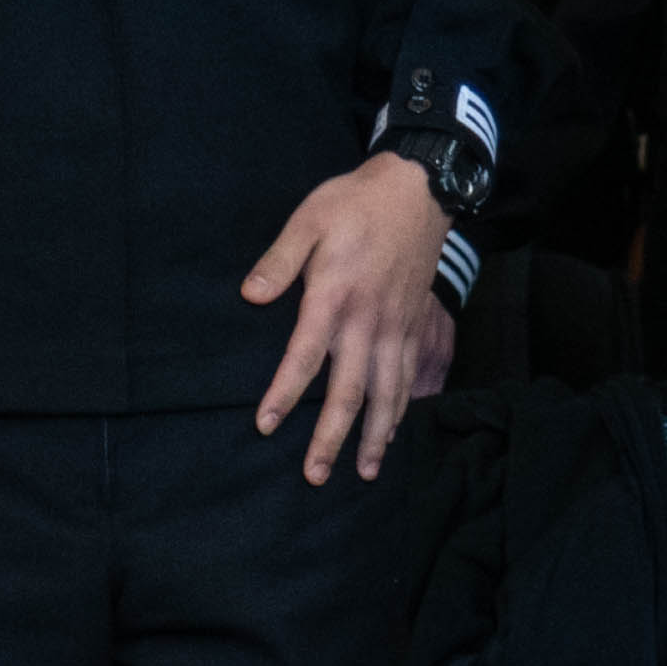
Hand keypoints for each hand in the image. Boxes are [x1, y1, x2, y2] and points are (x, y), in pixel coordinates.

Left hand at [244, 152, 451, 483]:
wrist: (416, 190)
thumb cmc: (355, 204)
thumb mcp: (309, 219)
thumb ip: (280, 260)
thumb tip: (250, 296)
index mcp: (334, 297)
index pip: (305, 358)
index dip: (284, 394)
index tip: (265, 425)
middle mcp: (367, 322)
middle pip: (349, 392)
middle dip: (330, 437)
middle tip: (313, 475)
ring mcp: (394, 327)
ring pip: (385, 394)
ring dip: (373, 437)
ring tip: (362, 473)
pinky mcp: (412, 325)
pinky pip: (407, 378)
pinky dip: (400, 411)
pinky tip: (392, 434)